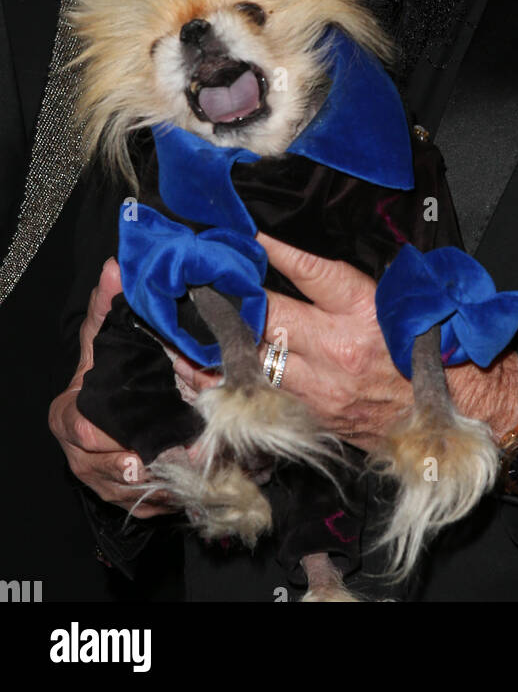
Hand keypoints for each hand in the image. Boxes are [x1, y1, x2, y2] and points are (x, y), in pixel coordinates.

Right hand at [48, 258, 177, 516]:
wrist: (103, 410)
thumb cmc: (104, 371)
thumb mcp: (102, 338)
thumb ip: (108, 306)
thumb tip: (117, 265)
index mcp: (68, 416)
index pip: (79, 430)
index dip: (104, 441)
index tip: (132, 447)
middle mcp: (80, 454)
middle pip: (108, 469)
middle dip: (144, 466)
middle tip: (178, 460)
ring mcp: (101, 480)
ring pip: (130, 491)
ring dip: (162, 484)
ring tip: (194, 475)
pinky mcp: (124, 497)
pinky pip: (145, 505)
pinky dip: (169, 499)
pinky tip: (194, 489)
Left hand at [174, 236, 517, 449]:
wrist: (456, 409)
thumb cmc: (430, 345)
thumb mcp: (401, 299)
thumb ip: (356, 280)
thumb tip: (310, 258)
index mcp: (364, 312)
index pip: (311, 272)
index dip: (277, 252)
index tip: (249, 237)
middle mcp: (338, 350)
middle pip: (270, 318)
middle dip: (235, 298)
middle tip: (204, 278)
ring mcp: (323, 388)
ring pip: (259, 361)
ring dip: (226, 343)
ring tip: (192, 325)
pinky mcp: (316, 415)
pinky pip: (267, 393)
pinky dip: (239, 379)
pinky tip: (209, 369)